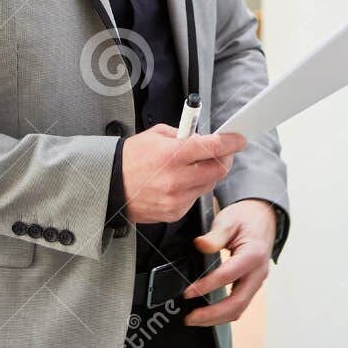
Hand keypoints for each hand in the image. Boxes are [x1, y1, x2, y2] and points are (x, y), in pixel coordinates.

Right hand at [120, 126, 246, 223]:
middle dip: (223, 158)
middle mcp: (176, 179)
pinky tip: (179, 182)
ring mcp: (176, 199)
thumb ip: (183, 135)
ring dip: (208, 174)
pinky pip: (195, 198)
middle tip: (220, 152)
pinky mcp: (174, 213)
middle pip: (218, 169)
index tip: (238, 139)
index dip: (230, 142)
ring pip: (209, 185)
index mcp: (171, 155)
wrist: (109, 186)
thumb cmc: (130, 159)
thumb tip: (203, 138)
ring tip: (193, 166)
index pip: (212, 147)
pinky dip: (194, 188)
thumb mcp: (155, 135)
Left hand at [181, 198, 277, 326]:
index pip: (227, 276)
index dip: (206, 286)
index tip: (188, 292)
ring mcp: (257, 281)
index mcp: (253, 254)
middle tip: (190, 318)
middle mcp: (258, 272)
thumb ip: (215, 235)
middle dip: (212, 315)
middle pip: (237, 303)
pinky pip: (240, 304)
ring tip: (195, 319)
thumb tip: (200, 245)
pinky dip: (223, 312)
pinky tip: (208, 313)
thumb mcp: (229, 220)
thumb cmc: (246, 218)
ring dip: (217, 318)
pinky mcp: (252, 285)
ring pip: (239, 309)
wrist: (263, 216)